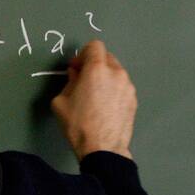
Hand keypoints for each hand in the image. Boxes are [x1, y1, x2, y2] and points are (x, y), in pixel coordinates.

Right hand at [50, 39, 136, 161]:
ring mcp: (128, 86)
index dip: (82, 54)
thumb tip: (76, 75)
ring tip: (95, 95)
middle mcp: (116, 73)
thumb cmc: (77, 124)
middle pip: (106, 57)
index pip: (94, 46)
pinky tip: (105, 106)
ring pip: (115, 72)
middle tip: (83, 80)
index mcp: (97, 69)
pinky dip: (113, 89)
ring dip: (105, 77)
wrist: (102, 148)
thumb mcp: (61, 102)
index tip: (76, 67)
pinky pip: (122, 86)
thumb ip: (69, 82)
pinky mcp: (134, 99)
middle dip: (94, 64)